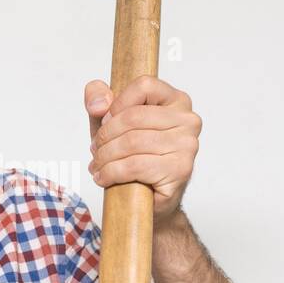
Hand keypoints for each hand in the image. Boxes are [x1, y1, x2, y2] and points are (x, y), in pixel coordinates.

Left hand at [84, 76, 200, 227]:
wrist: (151, 197)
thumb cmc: (134, 156)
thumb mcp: (111, 123)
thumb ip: (99, 102)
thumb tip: (97, 103)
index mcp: (176, 100)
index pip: (144, 85)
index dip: (117, 103)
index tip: (104, 121)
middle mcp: (188, 120)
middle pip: (134, 117)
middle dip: (105, 136)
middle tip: (95, 150)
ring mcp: (187, 146)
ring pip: (132, 143)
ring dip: (105, 157)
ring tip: (97, 166)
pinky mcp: (180, 170)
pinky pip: (136, 166)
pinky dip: (112, 173)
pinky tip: (104, 178)